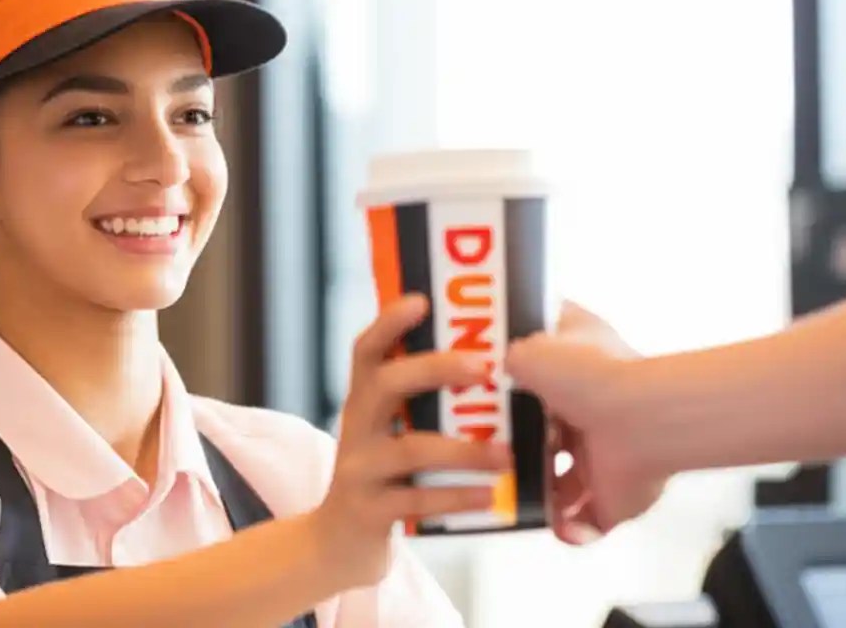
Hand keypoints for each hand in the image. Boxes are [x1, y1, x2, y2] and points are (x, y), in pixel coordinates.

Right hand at [312, 295, 511, 587]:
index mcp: (364, 399)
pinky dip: (457, 496)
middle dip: (435, 369)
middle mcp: (356, 426)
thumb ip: (424, 401)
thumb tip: (496, 359)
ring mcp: (359, 469)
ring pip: (410, 449)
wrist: (339, 544)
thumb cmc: (388, 476)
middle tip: (485, 368)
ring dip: (464, 449)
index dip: (390, 322)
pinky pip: (416, 500)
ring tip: (507, 454)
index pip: (367, 349)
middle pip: (385, 384)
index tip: (423, 300)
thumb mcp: (391, 430)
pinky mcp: (368, 511)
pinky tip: (491, 496)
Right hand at [506, 302, 666, 544]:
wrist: (639, 420)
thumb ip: (508, 360)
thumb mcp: (528, 349)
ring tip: (510, 490)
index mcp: (581, 367)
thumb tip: (502, 371)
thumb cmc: (592, 376)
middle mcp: (598, 407)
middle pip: (552, 432)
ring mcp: (610, 452)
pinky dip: (566, 526)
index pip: (546, 375)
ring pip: (569, 479)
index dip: (519, 385)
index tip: (491, 399)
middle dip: (524, 446)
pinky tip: (542, 518)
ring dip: (541, 490)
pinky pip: (587, 519)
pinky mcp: (618, 493)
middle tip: (490, 452)